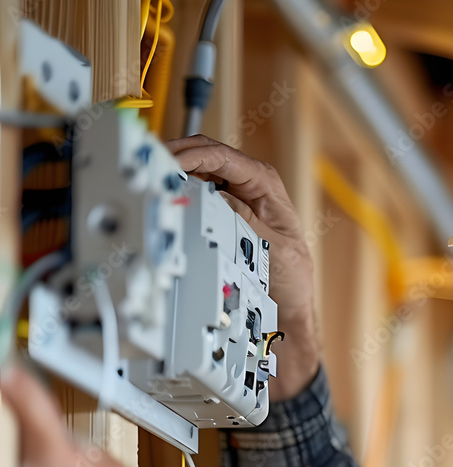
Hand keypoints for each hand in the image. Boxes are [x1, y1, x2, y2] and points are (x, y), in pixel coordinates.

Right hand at [165, 135, 320, 400]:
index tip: (166, 161)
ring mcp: (232, 199)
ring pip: (193, 173)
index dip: (191, 154)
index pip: (222, 156)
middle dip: (174, 156)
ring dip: (172, 174)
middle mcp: (248, 186)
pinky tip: (163, 201)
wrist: (286, 312)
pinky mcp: (219, 217)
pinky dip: (176, 195)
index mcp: (266, 185)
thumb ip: (243, 219)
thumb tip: (208, 195)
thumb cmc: (290, 283)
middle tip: (147, 165)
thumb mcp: (272, 249)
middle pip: (203, 156)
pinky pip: (192, 198)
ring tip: (150, 180)